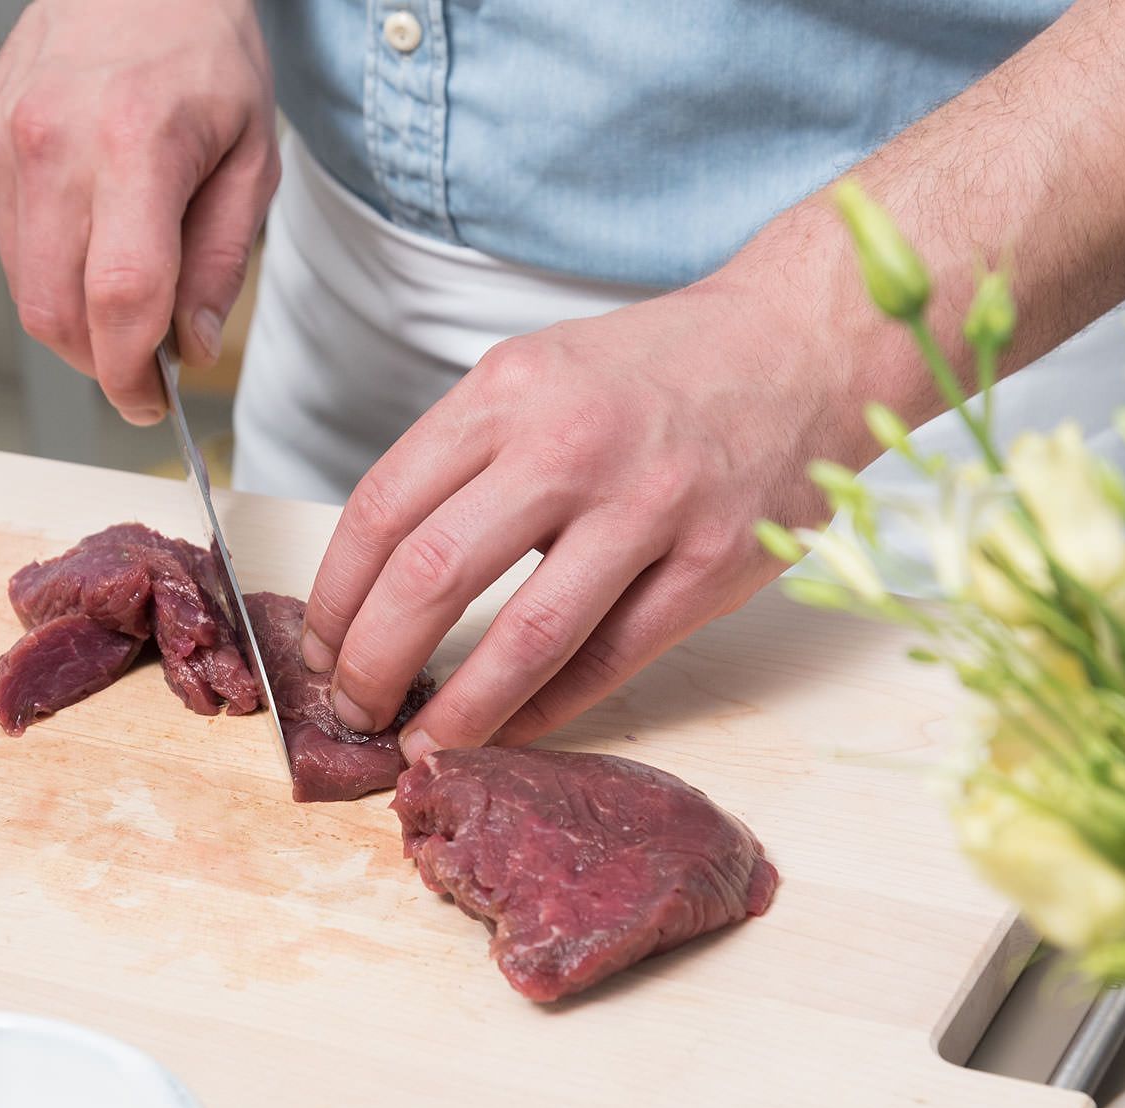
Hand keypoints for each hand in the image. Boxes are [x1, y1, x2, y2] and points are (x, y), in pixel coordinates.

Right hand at [0, 0, 277, 423]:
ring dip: (74, 311)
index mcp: (134, 145)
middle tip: (142, 362)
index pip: (120, 300)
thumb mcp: (252, 158)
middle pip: (54, 313)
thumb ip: (222, 261)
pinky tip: (83, 215)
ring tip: (122, 267)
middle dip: (100, 362)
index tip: (151, 403)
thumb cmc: (201, 55)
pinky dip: (46, 258)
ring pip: (24, 288)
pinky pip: (4, 242)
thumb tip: (191, 346)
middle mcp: (52, 142)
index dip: (132, 374)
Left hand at [303, 269, 858, 757]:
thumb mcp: (538, 373)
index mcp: (508, 391)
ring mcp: (648, 508)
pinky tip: (511, 727)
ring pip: (524, 640)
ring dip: (460, 713)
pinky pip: (608, 661)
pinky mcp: (711, 565)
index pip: (381, 510)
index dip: (335, 600)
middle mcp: (570, 445)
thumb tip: (382, 580)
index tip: (322, 651)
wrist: (802, 342)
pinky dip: (547, 709)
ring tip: (424, 747)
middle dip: (372, 667)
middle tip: (354, 712)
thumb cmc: (655, 371)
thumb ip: (467, 459)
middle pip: (430, 579)